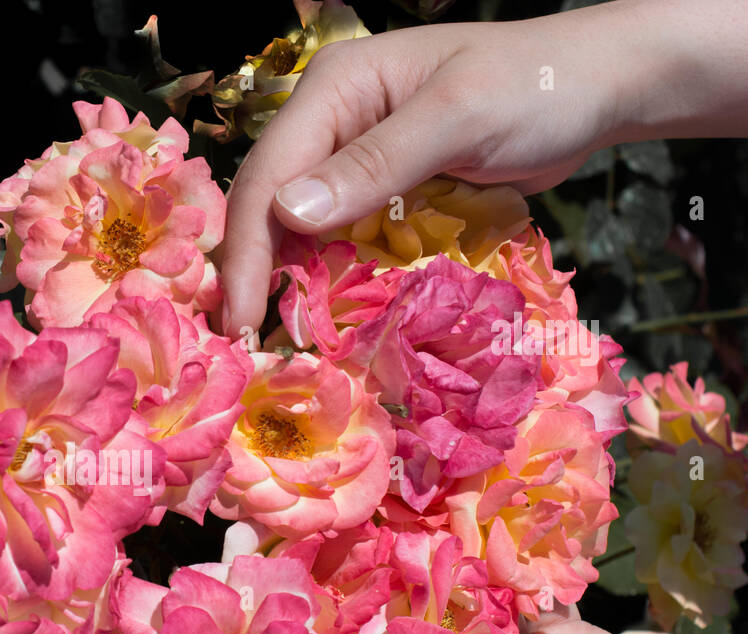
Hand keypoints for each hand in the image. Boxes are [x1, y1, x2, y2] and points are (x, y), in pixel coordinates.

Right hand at [219, 0, 747, 337]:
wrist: (594, 90)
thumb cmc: (535, 87)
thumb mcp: (459, 116)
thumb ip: (376, 163)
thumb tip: (290, 215)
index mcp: (334, 88)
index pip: (267, 175)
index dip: (247, 251)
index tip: (241, 317)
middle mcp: (330, 123)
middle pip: (268, 205)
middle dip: (253, 272)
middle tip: (245, 344)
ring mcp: (353, 160)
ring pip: (296, 229)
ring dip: (283, 283)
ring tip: (272, 343)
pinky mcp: (380, 193)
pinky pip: (337, 241)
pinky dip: (325, 280)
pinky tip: (318, 319)